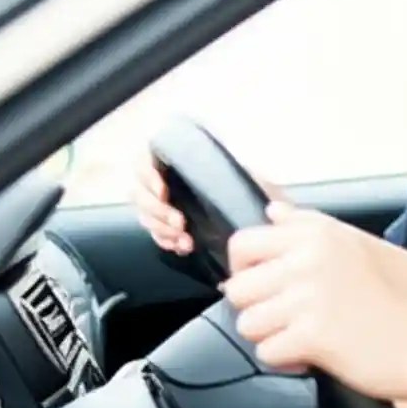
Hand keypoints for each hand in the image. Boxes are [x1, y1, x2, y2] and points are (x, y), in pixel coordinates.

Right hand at [131, 147, 287, 255]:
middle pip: (140, 191)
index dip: (148, 174)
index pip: (148, 160)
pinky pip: (156, 234)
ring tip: (185, 240)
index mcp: (185, 164)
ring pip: (146, 215)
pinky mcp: (172, 228)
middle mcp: (172, 182)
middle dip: (156, 210)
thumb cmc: (261, 199)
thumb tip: (238, 165)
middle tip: (179, 223)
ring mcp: (169, 206)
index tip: (163, 190)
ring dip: (161, 229)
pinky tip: (184, 246)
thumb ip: (245, 172)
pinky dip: (166, 242)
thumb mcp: (256, 182)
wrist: (266, 230)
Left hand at [223, 202, 406, 400]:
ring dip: (272, 336)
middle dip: (258, 309)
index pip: (243, 244)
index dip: (244, 271)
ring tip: (306, 334)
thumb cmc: (389, 298)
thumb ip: (305, 226)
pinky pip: (266, 352)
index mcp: (315, 233)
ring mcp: (309, 296)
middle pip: (237, 288)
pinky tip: (314, 353)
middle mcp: (309, 258)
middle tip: (291, 317)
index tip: (264, 286)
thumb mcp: (351, 244)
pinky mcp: (311, 333)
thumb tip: (271, 210)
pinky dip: (287, 360)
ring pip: (247, 323)